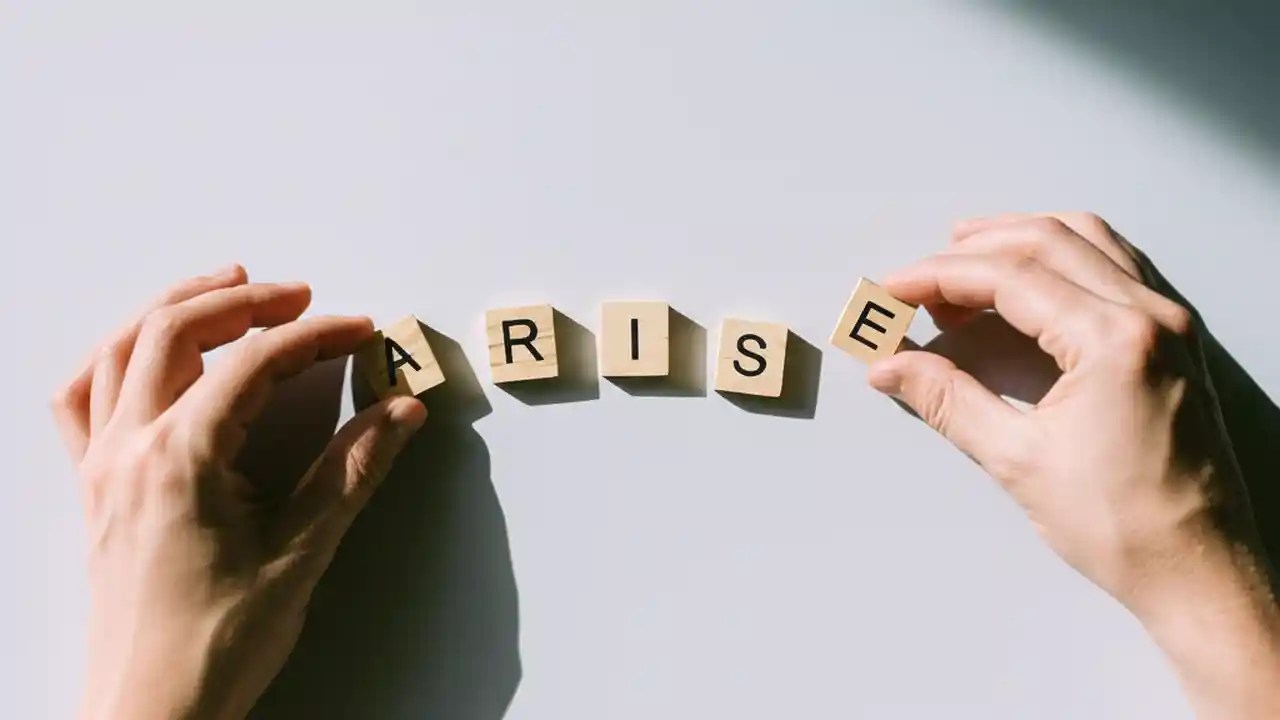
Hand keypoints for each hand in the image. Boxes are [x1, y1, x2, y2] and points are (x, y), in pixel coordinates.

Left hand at [51, 266, 426, 719]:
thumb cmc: (215, 645)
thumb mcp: (300, 553)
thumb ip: (351, 470)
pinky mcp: (94, 488)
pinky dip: (113, 358)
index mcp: (181, 458)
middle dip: (244, 301)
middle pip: (175, 331)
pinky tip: (141, 353)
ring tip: (225, 287)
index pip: (255, 363)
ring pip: (122, 350)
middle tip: (300, 297)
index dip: (317, 336)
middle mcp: (129, 449)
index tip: (359, 331)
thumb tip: (398, 412)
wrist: (152, 711)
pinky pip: (80, 398)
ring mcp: (102, 466)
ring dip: (175, 307)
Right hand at [870, 213, 1279, 718]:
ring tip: (965, 262)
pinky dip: (1064, 257)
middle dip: (971, 253)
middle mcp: (1150, 317)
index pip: (1009, 276)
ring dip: (1019, 240)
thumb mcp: (1017, 461)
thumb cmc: (1125, 528)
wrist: (1200, 572)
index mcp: (1114, 341)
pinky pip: (1117, 266)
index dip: (939, 277)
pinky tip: (1031, 279)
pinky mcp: (1174, 342)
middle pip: (1046, 242)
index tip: (893, 291)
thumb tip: (891, 365)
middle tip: (918, 284)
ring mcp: (1170, 325)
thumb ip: (948, 399)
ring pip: (1087, 240)